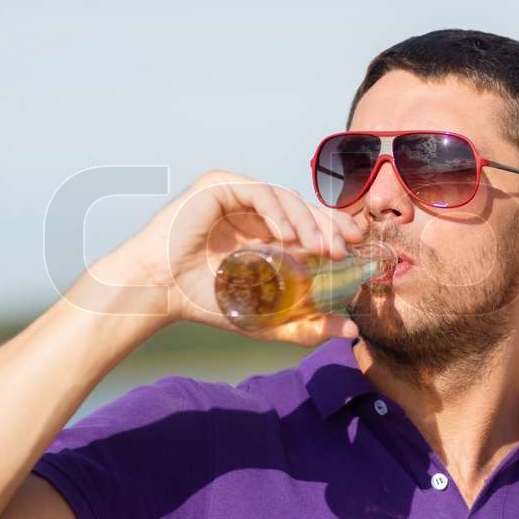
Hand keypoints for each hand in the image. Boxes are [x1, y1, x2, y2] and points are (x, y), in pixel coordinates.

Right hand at [105, 170, 366, 345]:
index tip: (358, 245)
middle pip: (305, 208)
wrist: (161, 292)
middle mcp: (256, 212)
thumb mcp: (266, 317)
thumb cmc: (207, 301)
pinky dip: (277, 211)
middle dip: (329, 225)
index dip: (337, 229)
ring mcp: (238, 197)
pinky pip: (259, 192)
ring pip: (287, 198)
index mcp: (268, 234)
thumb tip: (351, 331)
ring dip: (307, 222)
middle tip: (344, 248)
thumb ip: (306, 325)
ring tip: (319, 247)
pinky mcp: (219, 187)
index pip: (312, 223)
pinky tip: (286, 236)